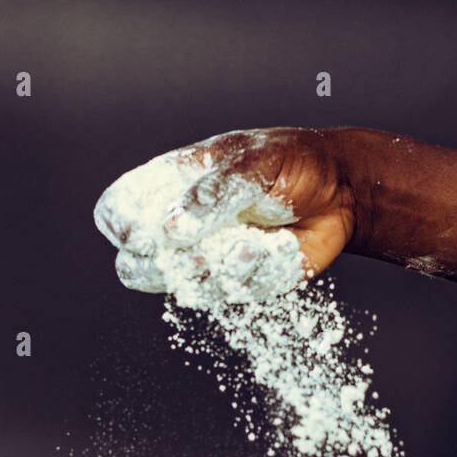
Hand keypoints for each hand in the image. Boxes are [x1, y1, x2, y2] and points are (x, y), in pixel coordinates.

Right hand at [94, 127, 356, 295]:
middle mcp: (181, 229)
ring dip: (212, 270)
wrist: (340, 193)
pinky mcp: (239, 285)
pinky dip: (254, 273)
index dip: (119, 226)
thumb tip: (171, 227)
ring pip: (182, 289)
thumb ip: (211, 192)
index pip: (116, 212)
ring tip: (247, 244)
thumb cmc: (292, 163)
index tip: (145, 232)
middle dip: (158, 267)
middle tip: (192, 252)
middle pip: (134, 267)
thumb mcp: (252, 162)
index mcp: (169, 186)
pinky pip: (233, 293)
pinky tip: (272, 248)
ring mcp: (208, 261)